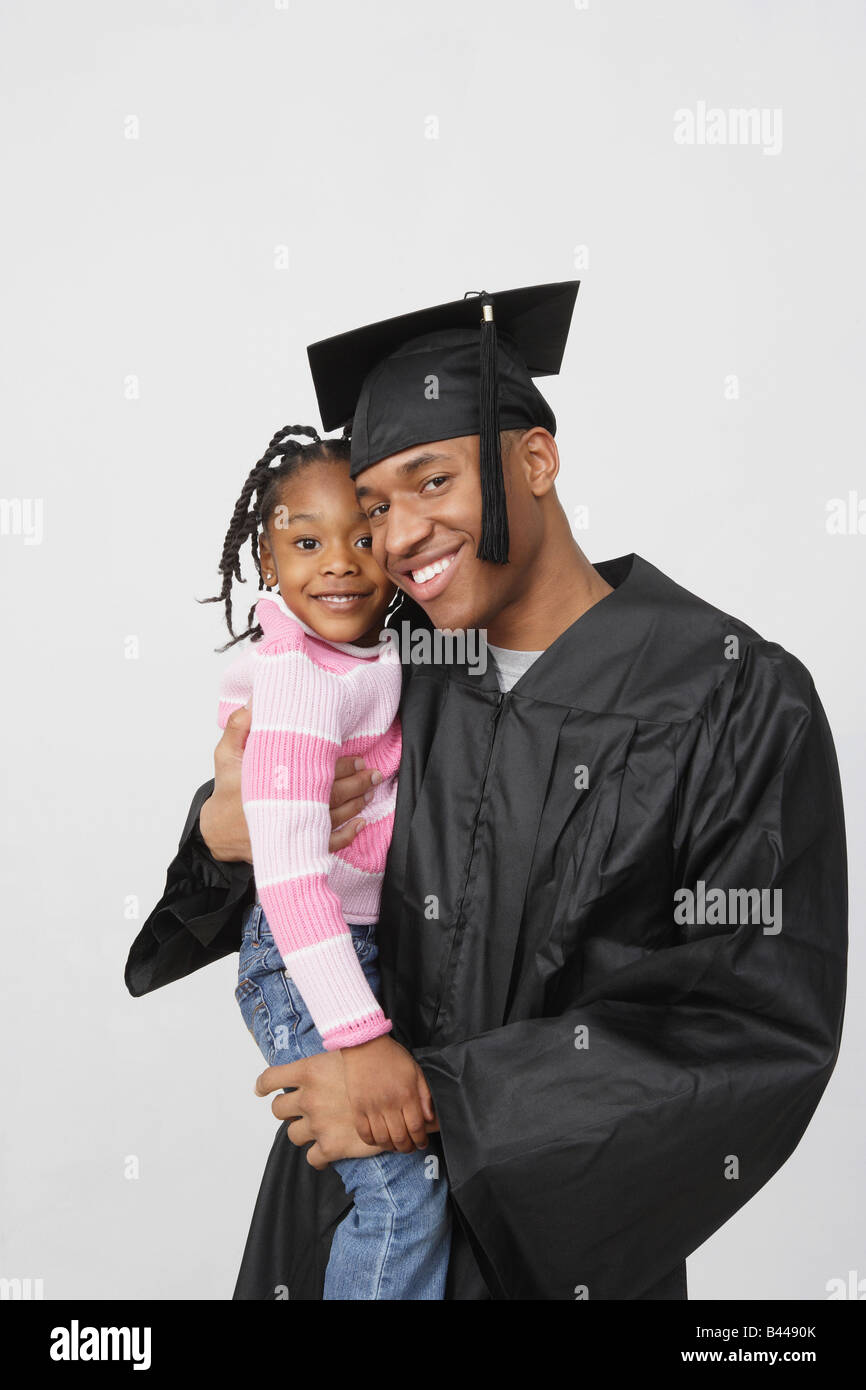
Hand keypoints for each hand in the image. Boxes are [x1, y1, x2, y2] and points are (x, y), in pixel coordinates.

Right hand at [199, 724, 381, 862]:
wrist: (217, 832)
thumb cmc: (227, 792)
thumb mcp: (225, 755)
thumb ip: (239, 726)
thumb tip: (256, 700)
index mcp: (272, 783)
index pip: (315, 772)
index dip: (342, 765)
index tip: (358, 758)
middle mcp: (286, 808)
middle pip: (332, 796)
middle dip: (358, 783)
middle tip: (373, 773)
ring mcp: (292, 830)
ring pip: (334, 818)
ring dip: (357, 803)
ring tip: (371, 790)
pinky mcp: (294, 845)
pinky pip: (327, 844)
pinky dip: (347, 835)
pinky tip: (360, 823)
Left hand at [255, 1051, 437, 1169]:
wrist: (400, 1097)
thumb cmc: (377, 1069)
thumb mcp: (347, 1055)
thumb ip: (328, 1062)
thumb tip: (324, 1062)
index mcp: (310, 1071)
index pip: (271, 1078)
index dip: (263, 1085)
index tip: (261, 1090)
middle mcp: (309, 1097)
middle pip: (278, 1109)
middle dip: (287, 1110)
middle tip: (301, 1109)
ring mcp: (318, 1124)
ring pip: (292, 1134)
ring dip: (301, 1132)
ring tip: (316, 1129)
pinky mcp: (330, 1146)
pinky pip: (312, 1158)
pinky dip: (317, 1156)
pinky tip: (324, 1153)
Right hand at [341, 1035, 435, 1152]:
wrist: (365, 1044)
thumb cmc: (392, 1056)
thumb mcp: (416, 1071)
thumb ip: (425, 1095)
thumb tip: (429, 1118)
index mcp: (407, 1095)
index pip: (416, 1127)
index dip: (421, 1140)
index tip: (421, 1143)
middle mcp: (390, 1104)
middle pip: (400, 1137)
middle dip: (407, 1147)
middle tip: (409, 1147)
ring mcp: (372, 1107)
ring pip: (383, 1139)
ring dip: (391, 1147)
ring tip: (395, 1146)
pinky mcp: (357, 1107)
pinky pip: (364, 1133)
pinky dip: (372, 1141)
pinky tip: (378, 1140)